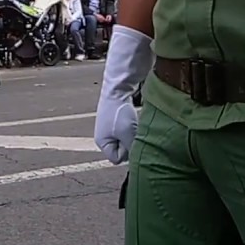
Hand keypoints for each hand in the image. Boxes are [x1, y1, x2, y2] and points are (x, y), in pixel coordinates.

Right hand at [94, 25, 153, 164]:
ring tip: (137, 123)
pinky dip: (136, 124)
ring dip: (136, 133)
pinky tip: (137, 117)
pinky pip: (131, 128)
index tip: (132, 140)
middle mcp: (105, 135)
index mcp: (102, 142)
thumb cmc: (120, 111)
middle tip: (137, 132)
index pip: (117, 159)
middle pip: (124, 148)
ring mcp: (112, 125)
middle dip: (133, 142)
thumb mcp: (127, 134)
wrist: (118, 86)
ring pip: (129, 138)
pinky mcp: (119, 116)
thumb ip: (133, 149)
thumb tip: (142, 157)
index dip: (128, 152)